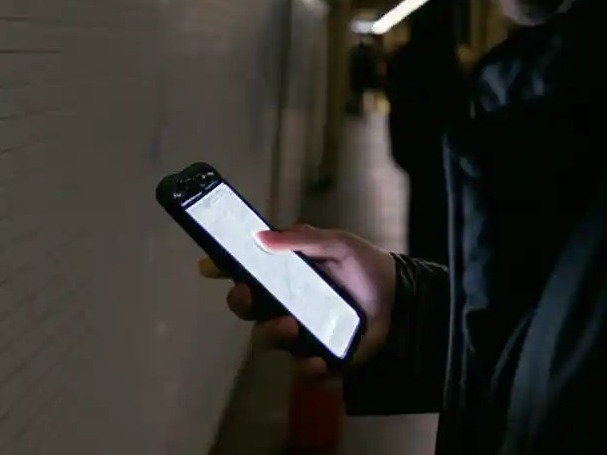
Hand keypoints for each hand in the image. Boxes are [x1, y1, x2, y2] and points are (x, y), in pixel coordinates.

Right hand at [198, 224, 395, 378]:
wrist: (398, 294)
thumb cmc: (362, 265)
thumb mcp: (337, 243)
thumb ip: (304, 239)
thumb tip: (263, 236)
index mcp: (284, 274)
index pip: (244, 272)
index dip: (222, 269)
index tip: (208, 266)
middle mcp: (284, 303)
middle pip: (247, 309)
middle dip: (240, 303)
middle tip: (248, 295)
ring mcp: (299, 332)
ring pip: (267, 339)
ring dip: (272, 334)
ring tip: (291, 326)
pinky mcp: (321, 356)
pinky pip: (303, 369)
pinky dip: (306, 368)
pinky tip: (316, 360)